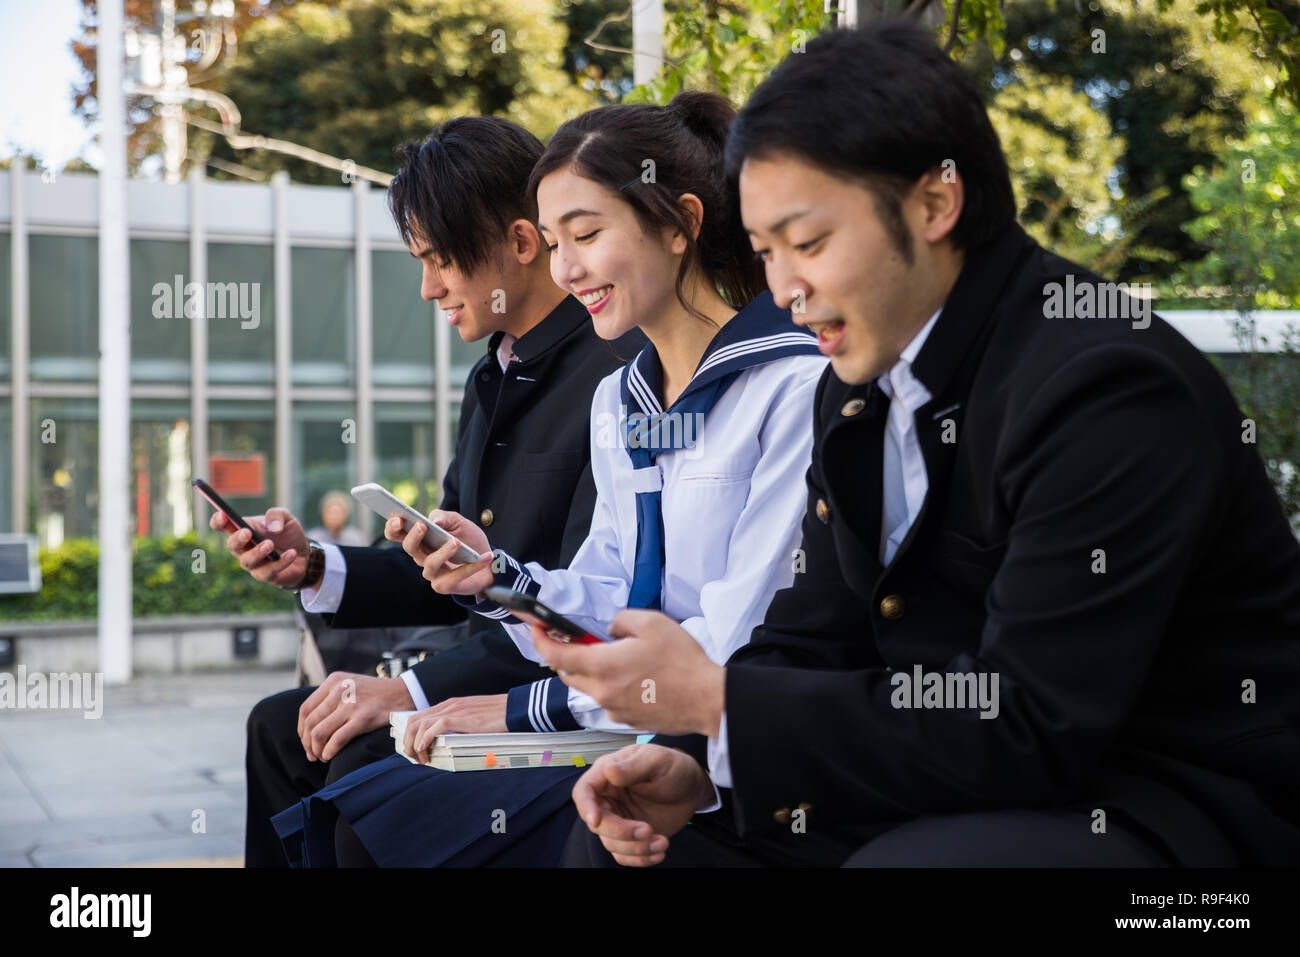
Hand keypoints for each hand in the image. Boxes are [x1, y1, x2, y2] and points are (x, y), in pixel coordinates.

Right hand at [211, 506, 308, 588]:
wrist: (305, 554)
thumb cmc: (288, 534)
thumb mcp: (286, 517)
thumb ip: (277, 515)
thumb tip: (273, 527)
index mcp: (244, 529)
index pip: (223, 526)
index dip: (218, 521)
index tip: (222, 514)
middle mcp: (244, 548)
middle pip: (232, 545)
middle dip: (237, 539)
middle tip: (248, 533)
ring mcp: (254, 563)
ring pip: (247, 561)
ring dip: (257, 552)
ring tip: (270, 544)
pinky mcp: (266, 576)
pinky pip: (268, 571)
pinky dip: (280, 562)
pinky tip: (291, 553)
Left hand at [297, 672, 414, 761]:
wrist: (403, 693)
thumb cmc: (374, 694)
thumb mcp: (349, 685)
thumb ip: (330, 697)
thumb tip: (308, 725)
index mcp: (334, 681)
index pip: (306, 709)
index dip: (302, 730)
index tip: (306, 742)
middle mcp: (340, 690)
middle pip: (311, 723)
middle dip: (308, 744)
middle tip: (312, 755)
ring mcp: (352, 704)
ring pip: (320, 733)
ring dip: (317, 750)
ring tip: (322, 756)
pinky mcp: (364, 717)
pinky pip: (337, 739)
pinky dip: (329, 751)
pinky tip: (330, 756)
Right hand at [383, 509, 495, 596]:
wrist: (489, 562)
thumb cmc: (469, 540)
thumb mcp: (459, 522)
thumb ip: (445, 517)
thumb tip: (434, 521)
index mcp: (420, 540)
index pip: (397, 534)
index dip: (393, 527)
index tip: (398, 519)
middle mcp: (421, 557)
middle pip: (410, 548)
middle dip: (414, 536)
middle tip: (422, 526)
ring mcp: (432, 573)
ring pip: (431, 563)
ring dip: (443, 552)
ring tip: (456, 542)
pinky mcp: (445, 586)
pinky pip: (455, 577)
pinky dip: (472, 567)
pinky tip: (485, 557)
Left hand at [401, 694, 508, 762]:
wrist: (514, 708)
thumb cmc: (498, 715)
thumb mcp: (474, 717)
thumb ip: (461, 723)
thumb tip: (451, 740)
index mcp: (450, 704)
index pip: (420, 717)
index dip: (411, 735)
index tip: (414, 751)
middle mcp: (448, 705)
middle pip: (414, 721)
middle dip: (407, 741)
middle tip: (413, 758)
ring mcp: (453, 710)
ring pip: (420, 725)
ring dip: (414, 744)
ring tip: (420, 759)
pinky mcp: (460, 718)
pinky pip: (433, 728)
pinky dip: (424, 740)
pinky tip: (425, 750)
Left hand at [529, 610, 724, 735]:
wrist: (707, 699)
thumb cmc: (682, 661)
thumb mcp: (651, 622)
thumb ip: (620, 621)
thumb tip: (610, 631)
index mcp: (603, 666)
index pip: (556, 656)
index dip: (540, 641)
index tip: (537, 629)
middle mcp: (602, 692)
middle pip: (568, 674)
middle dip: (567, 656)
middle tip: (579, 639)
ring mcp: (613, 710)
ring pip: (589, 687)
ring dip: (591, 672)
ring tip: (616, 657)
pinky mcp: (627, 720)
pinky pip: (608, 699)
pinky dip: (610, 686)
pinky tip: (634, 677)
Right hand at [571, 743, 715, 865]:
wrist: (692, 788)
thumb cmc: (673, 767)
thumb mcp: (656, 760)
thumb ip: (633, 767)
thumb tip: (609, 770)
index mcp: (608, 774)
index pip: (584, 791)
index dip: (585, 806)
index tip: (597, 820)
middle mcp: (608, 798)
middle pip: (598, 823)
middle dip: (621, 832)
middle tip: (648, 830)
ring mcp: (619, 819)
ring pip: (612, 843)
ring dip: (636, 848)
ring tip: (662, 841)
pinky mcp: (630, 837)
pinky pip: (625, 855)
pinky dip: (640, 859)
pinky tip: (660, 852)